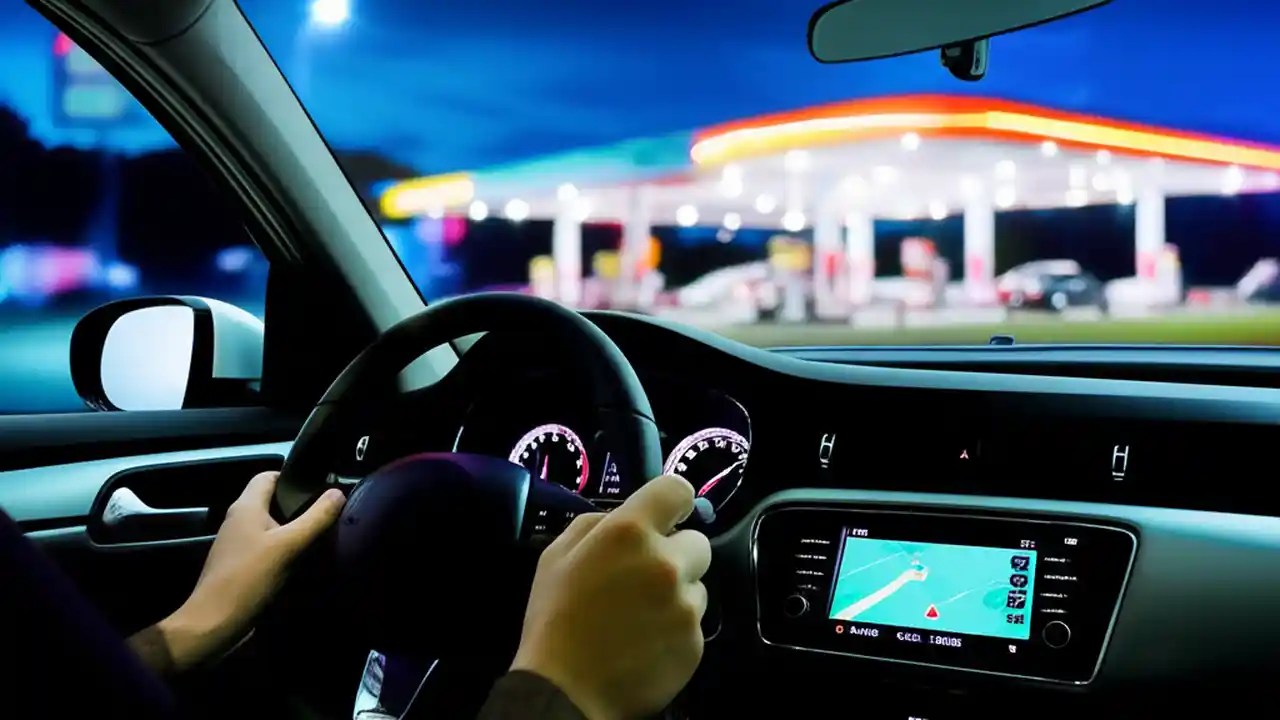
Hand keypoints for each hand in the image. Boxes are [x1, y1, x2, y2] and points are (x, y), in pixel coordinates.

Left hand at [131, 472, 344, 673]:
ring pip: (269, 525)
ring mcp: (237, 543)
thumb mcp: (288, 546)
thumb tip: (338, 492)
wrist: (214, 622)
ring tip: (319, 537)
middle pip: (271, 500)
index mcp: (246, 506)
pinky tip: (300, 562)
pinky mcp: (239, 564)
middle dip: (298, 505)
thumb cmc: (249, 577)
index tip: (319, 490)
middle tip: (325, 515)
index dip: (293, 477)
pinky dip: (282, 549)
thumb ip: (315, 518)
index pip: (268, 475)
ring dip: (292, 529)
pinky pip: (265, 547)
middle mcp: (238, 520)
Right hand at [511, 475, 710, 718]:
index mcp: (629, 532)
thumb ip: (595, 523)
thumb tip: (624, 515)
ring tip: (640, 616)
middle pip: (697, 541)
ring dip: (677, 593)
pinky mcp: (696, 642)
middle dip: (675, 554)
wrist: (565, 692)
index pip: (678, 490)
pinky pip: (695, 622)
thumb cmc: (554, 620)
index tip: (665, 517)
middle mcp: (666, 563)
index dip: (672, 502)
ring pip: (698, 585)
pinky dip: (676, 629)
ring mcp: (686, 605)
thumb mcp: (557, 555)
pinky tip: (645, 641)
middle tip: (644, 577)